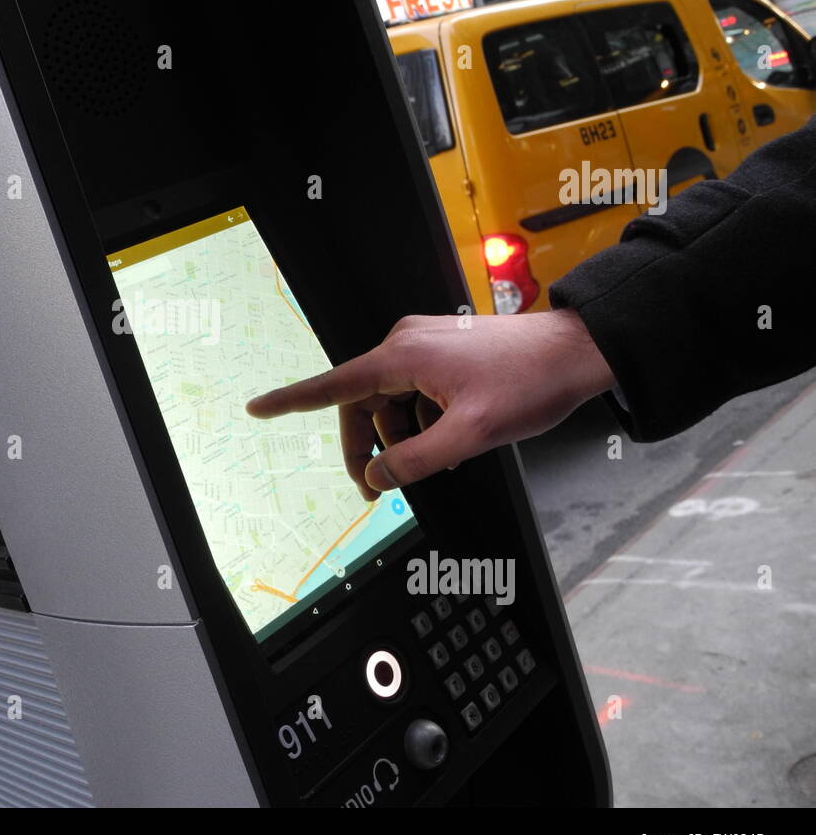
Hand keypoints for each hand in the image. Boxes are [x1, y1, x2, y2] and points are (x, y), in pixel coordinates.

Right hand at [245, 309, 615, 498]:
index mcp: (403, 356)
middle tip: (377, 491)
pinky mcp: (443, 350)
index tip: (256, 409)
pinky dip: (421, 419)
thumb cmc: (529, 384)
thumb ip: (416, 460)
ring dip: (401, 434)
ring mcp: (425, 343)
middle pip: (361, 401)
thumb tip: (377, 477)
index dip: (290, 402)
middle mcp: (406, 342)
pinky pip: (412, 390)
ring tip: (437, 457)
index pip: (332, 385)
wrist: (577, 352)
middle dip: (365, 446)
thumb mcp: (471, 435)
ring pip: (389, 399)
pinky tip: (451, 436)